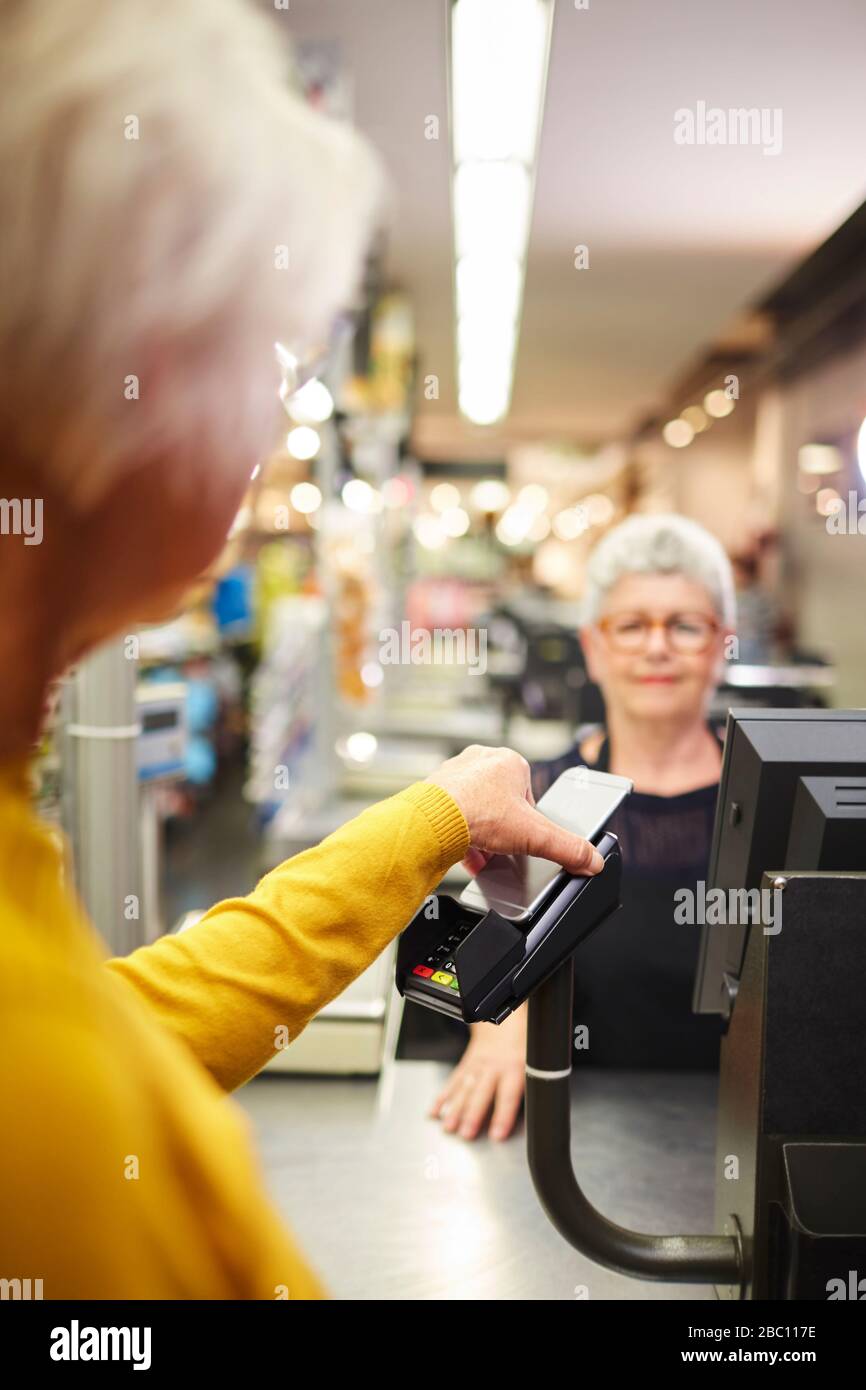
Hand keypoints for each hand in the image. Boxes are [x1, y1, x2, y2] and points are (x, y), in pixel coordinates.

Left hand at [425, 745, 602, 874]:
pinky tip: (464, 852)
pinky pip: (454, 814)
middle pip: (502, 803)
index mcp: (510, 761)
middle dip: (503, 828)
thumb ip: (566, 848)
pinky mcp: (434, 789)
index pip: (529, 794)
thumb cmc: (478, 814)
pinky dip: (461, 833)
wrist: (432, 820)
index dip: (529, 821)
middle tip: (502, 847)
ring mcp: (455, 773)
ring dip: (482, 832)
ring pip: (476, 808)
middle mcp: (481, 761)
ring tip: (483, 851)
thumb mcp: (534, 835)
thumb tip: (592, 859)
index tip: (523, 837)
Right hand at [430, 1013, 527, 1140]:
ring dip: (455, 1109)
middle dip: (472, 1115)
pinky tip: (435, 1110)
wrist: (504, 1014)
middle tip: (466, 1134)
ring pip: (465, 1088)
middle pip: (481, 1093)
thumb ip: (535, 1079)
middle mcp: (494, 1066)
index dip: (502, 1116)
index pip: (508, 1095)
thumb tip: (542, 1106)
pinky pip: (454, 1080)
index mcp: (514, 1066)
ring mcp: (477, 1064)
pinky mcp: (467, 1063)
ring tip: (448, 1127)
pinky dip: (443, 1096)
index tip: (497, 1135)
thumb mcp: (535, 1056)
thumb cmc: (523, 1037)